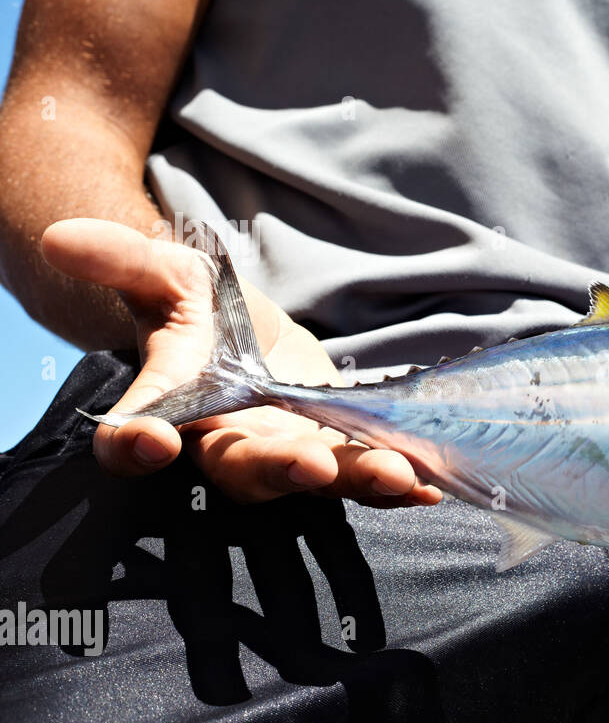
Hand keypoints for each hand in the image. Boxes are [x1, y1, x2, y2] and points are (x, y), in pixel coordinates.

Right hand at [41, 218, 441, 507]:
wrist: (241, 334)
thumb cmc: (191, 309)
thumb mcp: (162, 275)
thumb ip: (119, 261)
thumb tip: (61, 236)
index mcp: (170, 409)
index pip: (134, 438)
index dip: (135, 444)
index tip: (148, 440)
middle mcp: (225, 444)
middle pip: (245, 471)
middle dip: (281, 469)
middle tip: (311, 465)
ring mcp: (285, 452)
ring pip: (317, 479)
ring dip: (356, 479)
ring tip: (400, 478)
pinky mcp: (334, 447)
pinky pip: (363, 472)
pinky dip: (398, 482)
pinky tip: (432, 485)